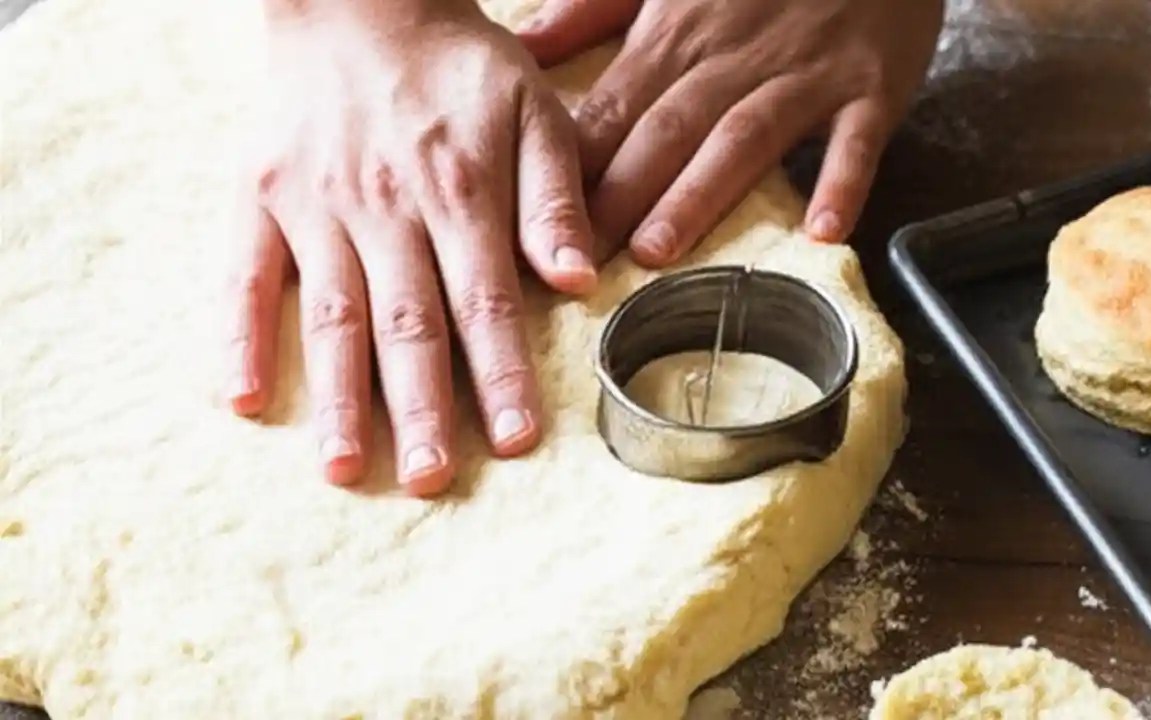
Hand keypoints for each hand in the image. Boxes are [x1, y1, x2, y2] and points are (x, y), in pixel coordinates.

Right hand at [226, 0, 595, 495]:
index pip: (487, 304)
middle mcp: (387, 210)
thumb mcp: (534, 111)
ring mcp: (316, 207)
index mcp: (461, 194)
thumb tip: (578, 280)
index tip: (518, 440)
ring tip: (342, 468)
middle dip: (421, 409)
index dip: (504, 375)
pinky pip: (243, 274)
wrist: (362, 1)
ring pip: (332, 317)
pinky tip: (238, 399)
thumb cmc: (460, 64)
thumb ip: (554, 199)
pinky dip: (239, 336)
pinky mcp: (260, 197)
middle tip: (429, 481)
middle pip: (408, 326)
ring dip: (337, 396)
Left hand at [518, 0, 942, 262]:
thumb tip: (520, 46)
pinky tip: (824, 230)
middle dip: (617, 195)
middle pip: (667, 130)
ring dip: (699, 193)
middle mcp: (734, 57)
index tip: (536, 224)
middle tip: (578, 259)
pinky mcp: (869, 86)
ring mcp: (804, 74)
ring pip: (742, 137)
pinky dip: (843, 181)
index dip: (572, 168)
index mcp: (677, 32)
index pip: (613, 109)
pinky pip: (857, 137)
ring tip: (658, 251)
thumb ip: (590, 7)